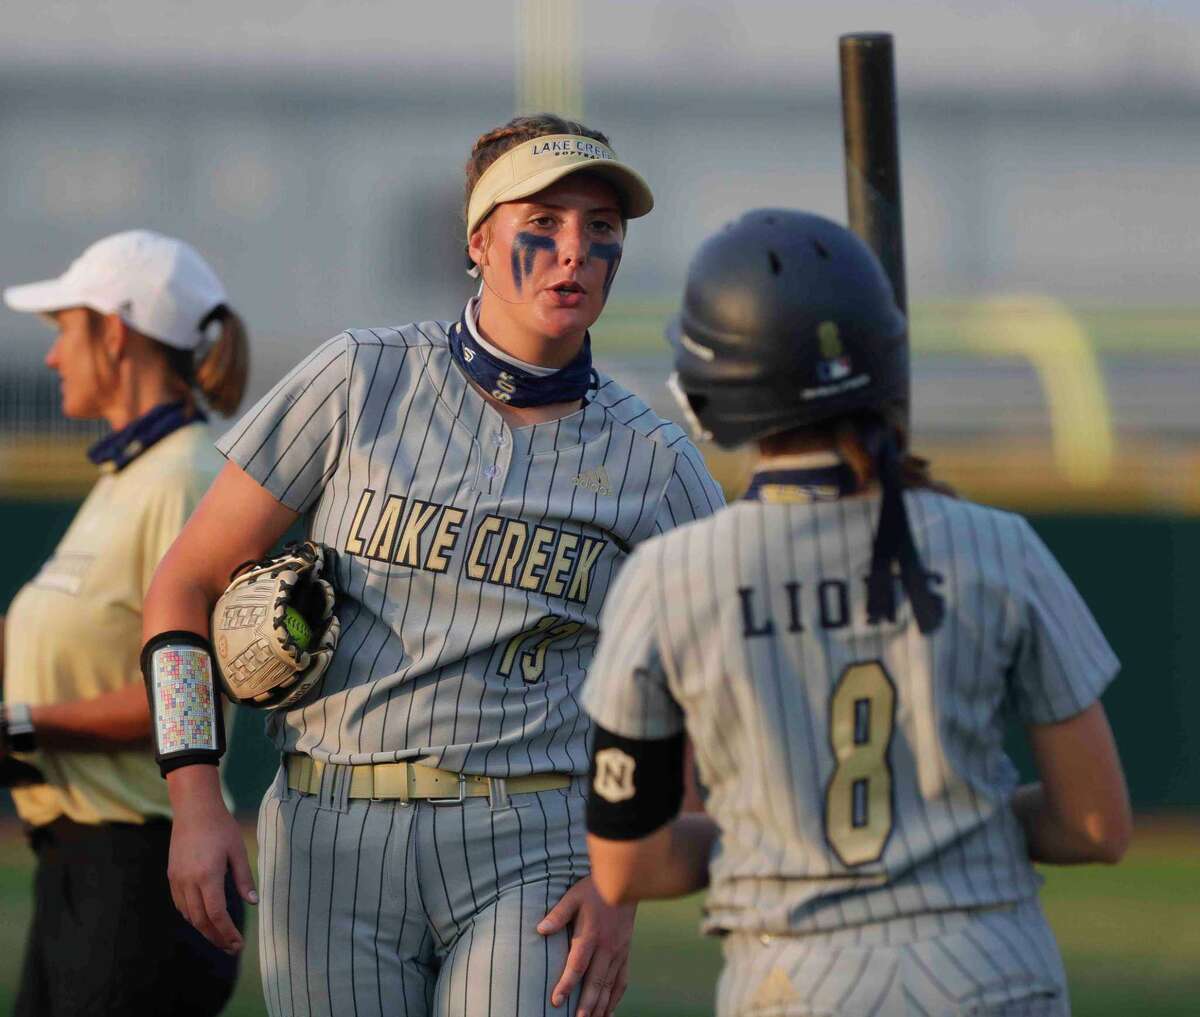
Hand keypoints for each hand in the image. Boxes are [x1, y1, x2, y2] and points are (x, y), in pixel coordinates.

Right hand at [166, 769, 257, 953]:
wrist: (194, 808)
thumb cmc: (220, 826)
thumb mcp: (238, 851)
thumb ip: (244, 879)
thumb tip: (253, 902)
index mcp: (208, 876)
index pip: (217, 915)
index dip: (227, 932)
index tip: (238, 943)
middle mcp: (189, 881)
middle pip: (201, 921)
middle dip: (217, 937)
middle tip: (231, 947)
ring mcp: (177, 879)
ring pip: (189, 915)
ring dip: (204, 929)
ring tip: (221, 937)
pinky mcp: (172, 876)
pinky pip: (181, 904)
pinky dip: (193, 916)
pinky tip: (205, 918)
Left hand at [538, 875, 635, 1016]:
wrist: (624, 882)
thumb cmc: (594, 889)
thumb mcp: (573, 896)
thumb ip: (558, 914)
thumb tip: (540, 929)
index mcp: (591, 934)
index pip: (577, 965)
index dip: (566, 984)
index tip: (556, 1001)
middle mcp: (607, 947)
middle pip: (596, 982)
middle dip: (586, 1006)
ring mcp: (619, 952)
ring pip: (609, 986)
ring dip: (601, 1007)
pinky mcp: (626, 953)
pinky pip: (622, 981)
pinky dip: (616, 998)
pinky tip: (609, 1012)